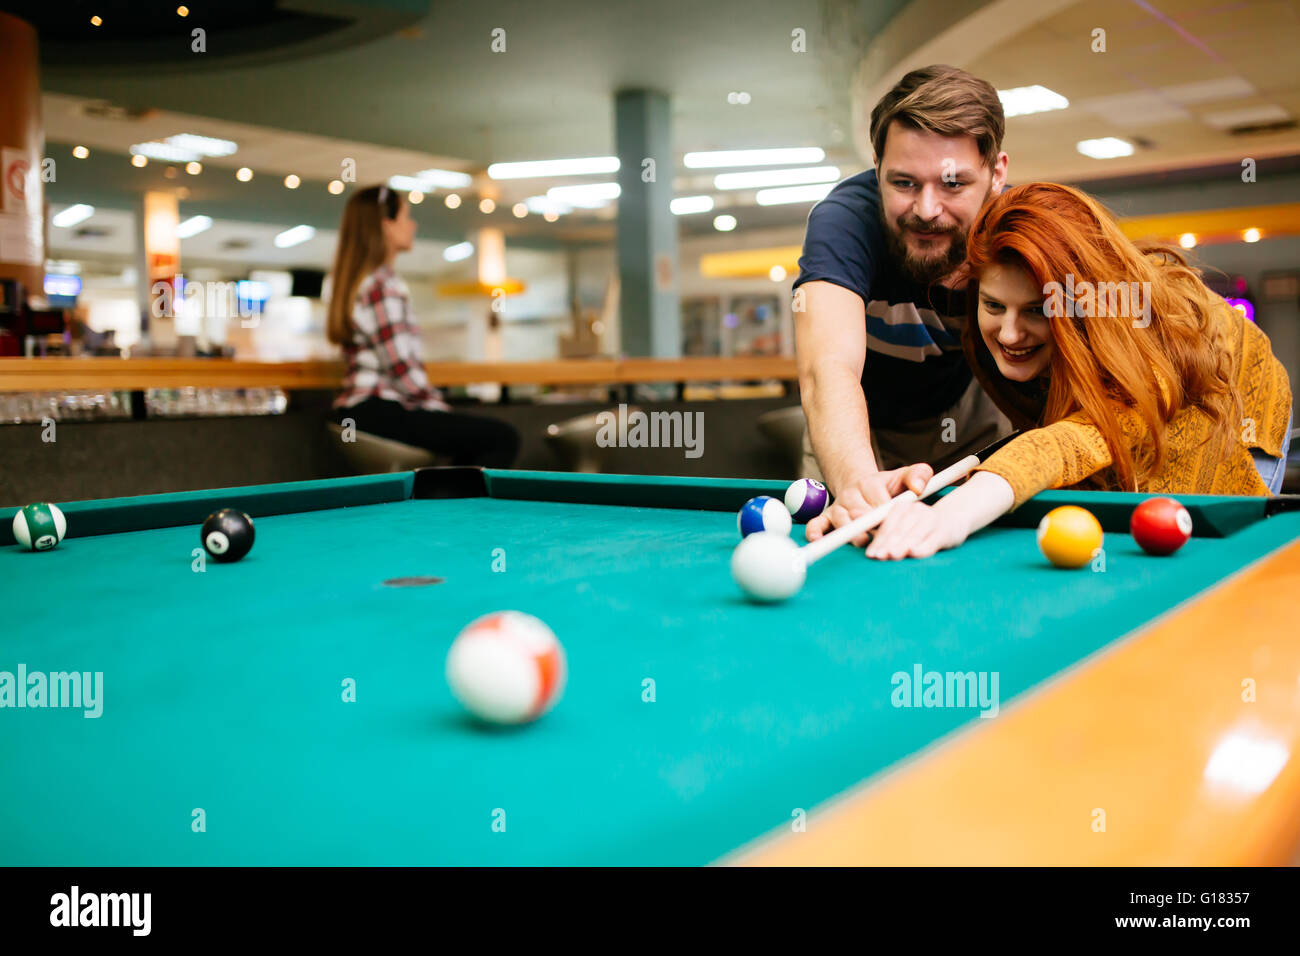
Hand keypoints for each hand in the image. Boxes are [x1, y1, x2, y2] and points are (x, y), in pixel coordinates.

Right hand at [805, 463, 933, 547]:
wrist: (861, 485)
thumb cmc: (887, 486)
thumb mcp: (904, 476)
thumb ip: (918, 476)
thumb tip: (918, 488)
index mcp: (870, 484)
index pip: (879, 501)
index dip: (887, 513)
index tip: (895, 522)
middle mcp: (851, 495)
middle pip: (859, 513)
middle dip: (870, 526)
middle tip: (882, 537)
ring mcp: (837, 507)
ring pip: (841, 520)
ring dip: (850, 531)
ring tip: (863, 541)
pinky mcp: (826, 518)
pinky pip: (817, 523)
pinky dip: (815, 531)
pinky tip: (818, 539)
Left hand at [864, 498, 970, 559]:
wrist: (955, 517)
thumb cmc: (922, 527)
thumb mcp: (905, 526)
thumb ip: (890, 535)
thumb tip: (872, 552)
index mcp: (902, 508)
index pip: (888, 526)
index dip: (878, 541)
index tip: (870, 554)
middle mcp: (916, 511)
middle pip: (899, 531)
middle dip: (887, 545)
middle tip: (878, 556)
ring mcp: (931, 520)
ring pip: (914, 536)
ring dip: (902, 546)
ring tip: (892, 555)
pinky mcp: (945, 531)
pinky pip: (932, 541)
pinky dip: (922, 548)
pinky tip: (914, 553)